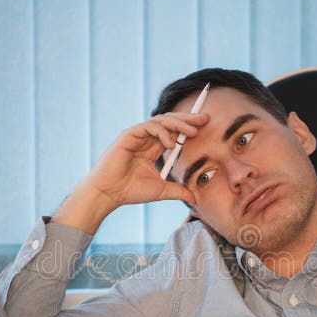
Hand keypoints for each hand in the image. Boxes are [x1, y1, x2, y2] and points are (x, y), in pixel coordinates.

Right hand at [53, 112, 208, 233]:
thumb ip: (177, 190)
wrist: (110, 194)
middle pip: (170, 122)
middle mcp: (146, 138)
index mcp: (153, 147)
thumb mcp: (161, 191)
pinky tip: (171, 144)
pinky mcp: (128, 135)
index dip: (189, 126)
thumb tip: (195, 198)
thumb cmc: (130, 191)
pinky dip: (161, 132)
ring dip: (178, 124)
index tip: (206, 125)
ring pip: (161, 121)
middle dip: (188, 119)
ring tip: (192, 132)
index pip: (174, 132)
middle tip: (205, 119)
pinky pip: (148, 126)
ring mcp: (137, 135)